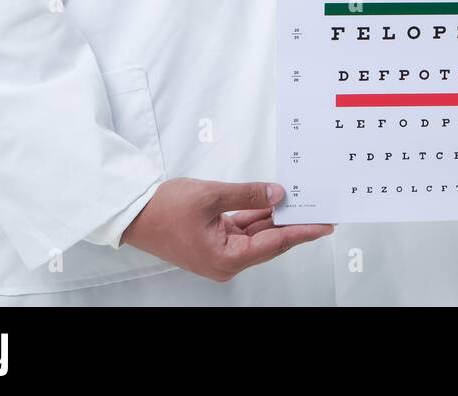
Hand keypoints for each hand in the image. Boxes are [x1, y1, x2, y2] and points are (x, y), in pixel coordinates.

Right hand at [121, 178, 331, 282]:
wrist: (133, 213)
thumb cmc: (164, 209)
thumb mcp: (212, 196)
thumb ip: (249, 195)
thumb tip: (278, 195)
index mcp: (226, 259)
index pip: (275, 243)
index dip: (302, 232)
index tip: (324, 226)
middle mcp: (225, 262)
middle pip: (269, 242)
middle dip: (294, 225)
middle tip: (320, 213)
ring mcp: (220, 254)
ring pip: (257, 235)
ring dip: (276, 219)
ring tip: (302, 204)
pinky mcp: (214, 243)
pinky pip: (243, 231)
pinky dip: (257, 217)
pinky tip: (273, 204)